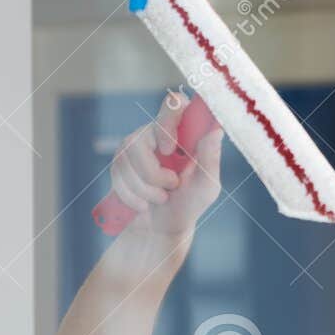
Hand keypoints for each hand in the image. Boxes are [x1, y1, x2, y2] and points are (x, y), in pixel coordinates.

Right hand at [107, 91, 223, 236]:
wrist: (164, 228)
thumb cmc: (190, 203)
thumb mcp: (206, 186)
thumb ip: (210, 159)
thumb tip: (216, 130)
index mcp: (181, 133)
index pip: (173, 105)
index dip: (167, 121)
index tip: (170, 149)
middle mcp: (155, 134)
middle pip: (141, 141)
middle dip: (153, 174)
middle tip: (172, 186)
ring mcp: (134, 147)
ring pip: (127, 161)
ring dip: (146, 189)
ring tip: (161, 198)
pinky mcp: (118, 164)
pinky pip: (118, 177)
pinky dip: (133, 197)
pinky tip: (144, 204)